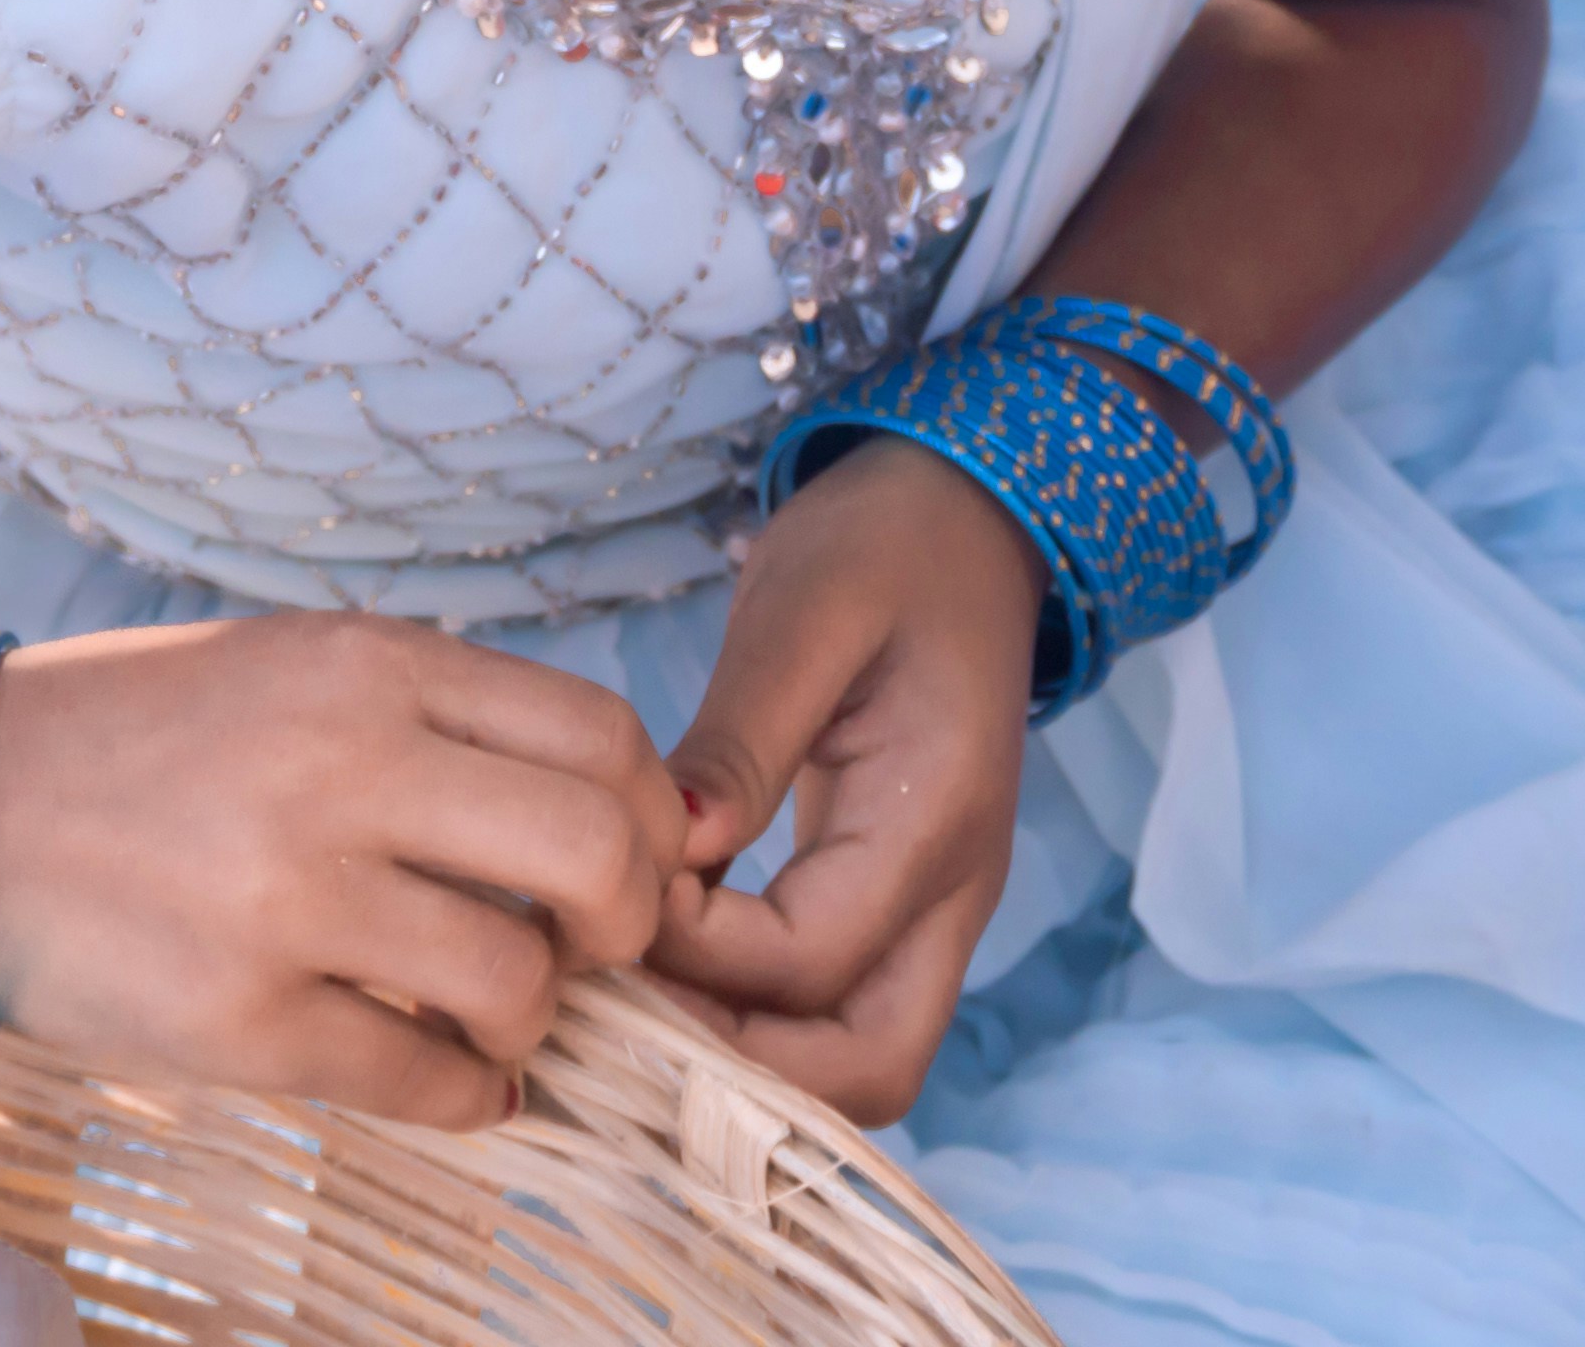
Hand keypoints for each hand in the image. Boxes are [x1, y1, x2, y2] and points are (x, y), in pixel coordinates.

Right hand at [0, 613, 678, 1127]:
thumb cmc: (130, 733)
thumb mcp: (291, 665)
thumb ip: (431, 716)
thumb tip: (592, 809)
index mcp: (368, 666)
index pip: (600, 736)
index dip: (650, 815)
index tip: (632, 858)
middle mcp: (345, 768)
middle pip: (597, 853)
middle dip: (628, 920)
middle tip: (590, 948)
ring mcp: (293, 899)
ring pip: (520, 983)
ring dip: (535, 1021)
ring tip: (494, 1019)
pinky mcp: (242, 1021)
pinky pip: (423, 1080)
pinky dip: (472, 1100)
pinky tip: (455, 1084)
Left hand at [655, 439, 1039, 1121]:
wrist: (968, 518)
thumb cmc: (885, 546)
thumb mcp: (803, 611)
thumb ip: (743, 736)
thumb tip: (670, 848)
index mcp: (936, 818)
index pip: (810, 960)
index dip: (699, 954)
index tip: (616, 884)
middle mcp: (953, 893)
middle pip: (868, 1067)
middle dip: (739, 1067)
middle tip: (620, 994)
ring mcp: (935, 908)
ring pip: (858, 1059)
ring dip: (747, 1056)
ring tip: (631, 986)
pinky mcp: (898, 901)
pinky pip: (835, 1007)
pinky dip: (752, 1018)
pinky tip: (657, 958)